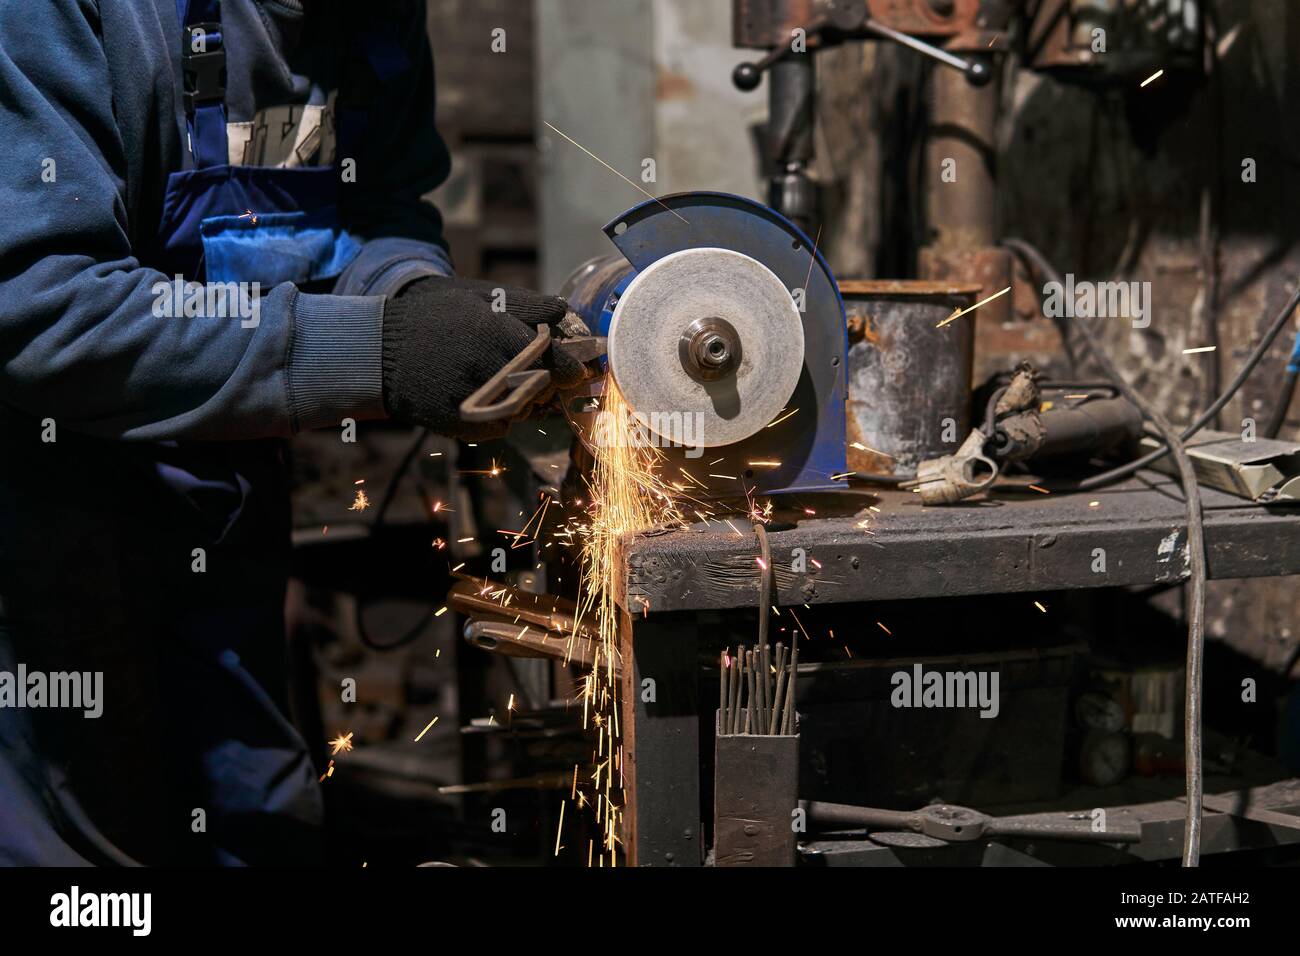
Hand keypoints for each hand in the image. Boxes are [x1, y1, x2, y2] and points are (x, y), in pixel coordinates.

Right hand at [381, 276, 585, 439]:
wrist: (380, 353)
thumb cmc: (433, 318)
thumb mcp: (477, 299)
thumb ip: (524, 305)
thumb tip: (563, 309)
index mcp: (496, 335)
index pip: (553, 361)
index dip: (571, 369)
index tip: (577, 370)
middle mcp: (489, 370)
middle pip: (542, 389)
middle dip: (549, 384)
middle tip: (546, 376)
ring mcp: (476, 400)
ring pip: (524, 410)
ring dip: (526, 400)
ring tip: (511, 383)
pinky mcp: (462, 424)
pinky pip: (500, 428)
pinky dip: (502, 416)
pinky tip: (489, 397)